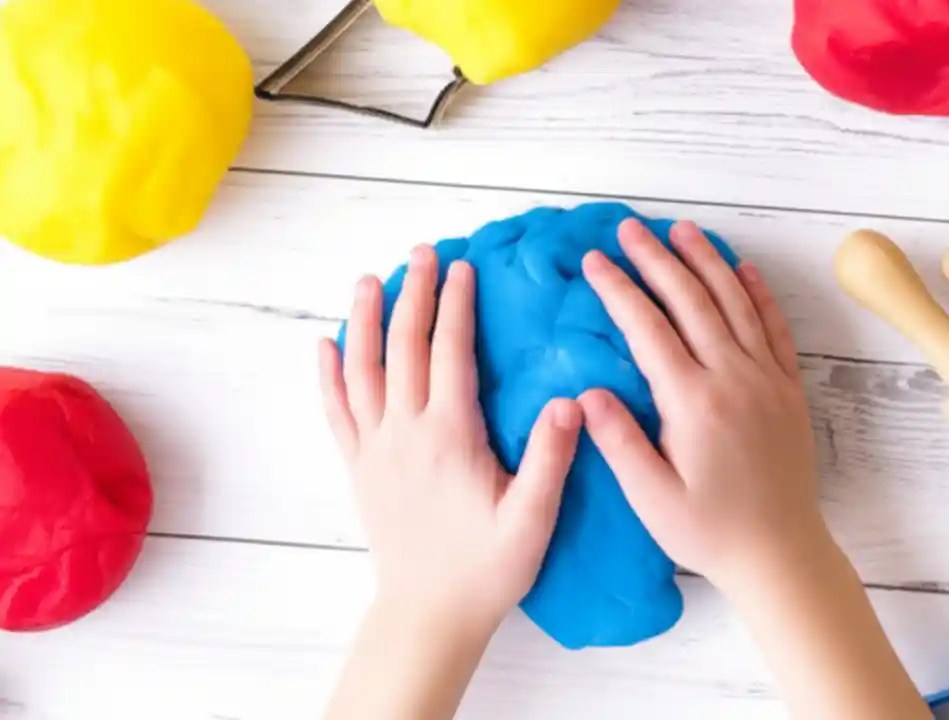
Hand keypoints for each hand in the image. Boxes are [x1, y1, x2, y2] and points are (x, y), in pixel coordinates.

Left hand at [318, 245, 582, 627]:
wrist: (429, 614)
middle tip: (422, 252)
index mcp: (449, 436)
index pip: (450, 353)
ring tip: (369, 280)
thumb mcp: (533, 517)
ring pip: (362, 370)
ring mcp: (375, 449)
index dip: (455, 306)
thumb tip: (570, 401)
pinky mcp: (360, 469)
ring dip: (364, 321)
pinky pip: (336, 411)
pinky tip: (325, 347)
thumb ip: (550, 458)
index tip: (462, 267)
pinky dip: (328, 375)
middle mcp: (405, 433)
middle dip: (413, 294)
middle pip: (403, 347)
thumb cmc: (487, 569)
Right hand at [579, 219, 826, 595]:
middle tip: (629, 228)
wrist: (779, 552)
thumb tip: (585, 392)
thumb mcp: (651, 497)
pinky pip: (775, 328)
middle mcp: (733, 378)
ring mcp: (766, 380)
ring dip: (706, 262)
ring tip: (682, 229)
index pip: (648, 328)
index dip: (618, 289)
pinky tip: (744, 268)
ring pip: (735, 303)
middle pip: (691, 301)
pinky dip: (758, 293)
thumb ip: (619, 441)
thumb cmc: (708, 530)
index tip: (594, 260)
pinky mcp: (789, 390)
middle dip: (657, 259)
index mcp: (693, 401)